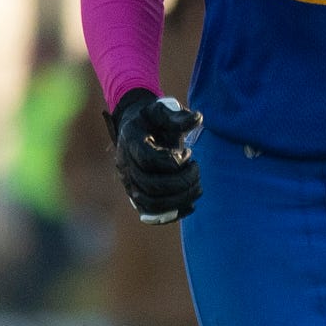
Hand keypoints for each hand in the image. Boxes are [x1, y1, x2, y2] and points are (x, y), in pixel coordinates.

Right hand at [107, 88, 201, 223]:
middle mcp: (127, 166)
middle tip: (196, 169)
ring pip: (152, 203)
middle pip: (151, 185)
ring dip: (180, 198)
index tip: (188, 152)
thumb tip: (198, 119)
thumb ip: (178, 116)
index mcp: (131, 142)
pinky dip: (174, 213)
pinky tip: (191, 203)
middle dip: (182, 181)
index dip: (174, 161)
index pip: (149, 160)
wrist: (138, 131)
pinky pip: (152, 214)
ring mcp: (130, 183)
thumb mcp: (162, 111)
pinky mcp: (138, 196)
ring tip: (197, 185)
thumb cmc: (153, 121)